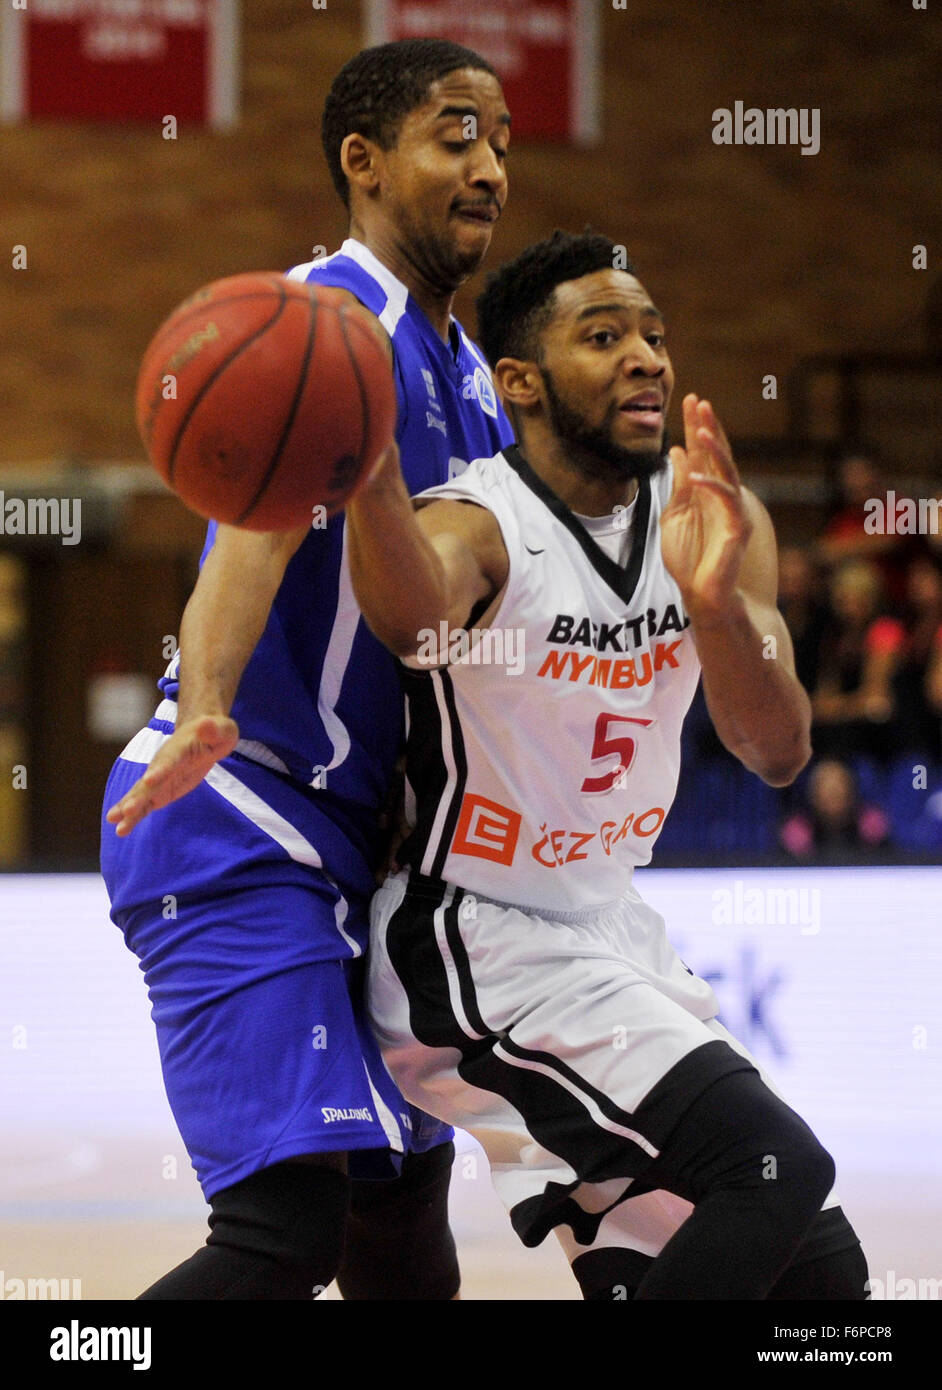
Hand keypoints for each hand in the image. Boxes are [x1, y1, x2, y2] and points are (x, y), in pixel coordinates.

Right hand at [106, 714, 238, 835]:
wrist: (202, 733)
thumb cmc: (216, 732)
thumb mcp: (223, 729)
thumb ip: (214, 730)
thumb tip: (206, 724)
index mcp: (179, 750)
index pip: (169, 760)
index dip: (160, 770)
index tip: (149, 780)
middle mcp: (162, 764)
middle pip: (149, 781)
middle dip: (138, 796)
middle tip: (126, 810)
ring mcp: (159, 778)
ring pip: (141, 794)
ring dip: (128, 807)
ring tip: (113, 820)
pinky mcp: (160, 790)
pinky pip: (145, 804)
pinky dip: (134, 815)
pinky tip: (121, 828)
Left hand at [660, 395, 751, 622]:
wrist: (700, 593)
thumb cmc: (689, 557)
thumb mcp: (674, 514)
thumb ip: (677, 484)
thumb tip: (675, 451)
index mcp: (707, 490)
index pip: (703, 452)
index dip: (696, 426)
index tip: (689, 400)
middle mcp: (723, 495)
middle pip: (717, 454)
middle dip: (708, 427)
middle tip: (699, 401)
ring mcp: (733, 510)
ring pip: (727, 471)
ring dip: (714, 449)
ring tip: (701, 429)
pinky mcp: (737, 528)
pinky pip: (727, 500)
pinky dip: (711, 486)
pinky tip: (696, 474)